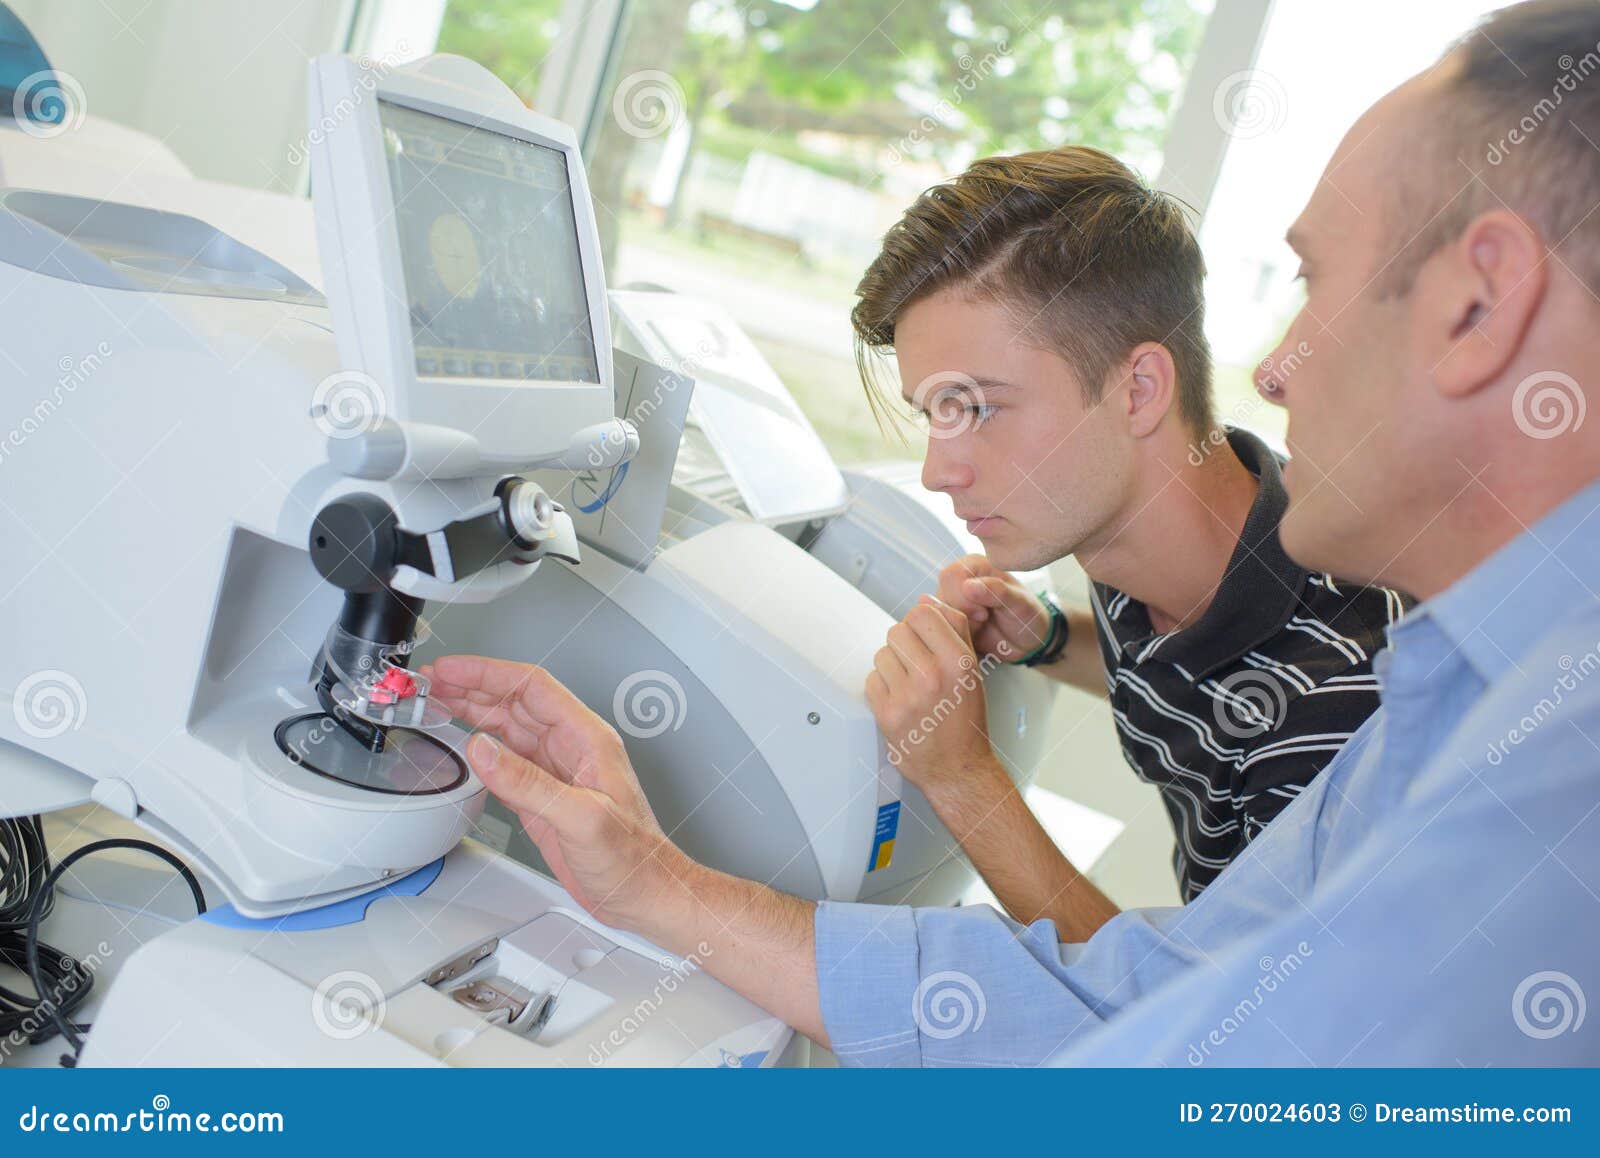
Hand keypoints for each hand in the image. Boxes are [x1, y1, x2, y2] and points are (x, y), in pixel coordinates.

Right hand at [422, 655, 694, 935]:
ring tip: (437, 701)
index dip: (488, 673)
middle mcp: (571, 748)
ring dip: (472, 712)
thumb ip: (530, 784)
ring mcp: (556, 771)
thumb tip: (484, 751)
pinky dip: (480, 749)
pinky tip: (462, 744)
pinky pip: (507, 761)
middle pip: (515, 702)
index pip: (532, 687)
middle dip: (472, 686)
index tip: (451, 669)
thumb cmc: (633, 858)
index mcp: (587, 739)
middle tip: (431, 681)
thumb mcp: (582, 819)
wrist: (643, 895)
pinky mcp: (544, 796)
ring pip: (508, 728)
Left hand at [864, 597, 998, 794]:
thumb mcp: (972, 670)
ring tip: (909, 683)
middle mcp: (934, 676)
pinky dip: (882, 686)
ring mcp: (908, 696)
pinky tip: (899, 699)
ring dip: (891, 665)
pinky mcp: (887, 714)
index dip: (919, 621)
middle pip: (897, 630)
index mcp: (958, 661)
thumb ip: (953, 630)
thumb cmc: (964, 719)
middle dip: (904, 644)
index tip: (922, 634)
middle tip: (916, 664)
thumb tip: (927, 599)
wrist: (957, 768)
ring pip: (882, 654)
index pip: (922, 613)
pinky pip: (872, 679)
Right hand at [935, 554, 1049, 663]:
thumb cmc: (1028, 616)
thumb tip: (968, 585)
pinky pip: (939, 629)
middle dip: (961, 614)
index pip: (951, 576)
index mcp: (975, 565)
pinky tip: (973, 635)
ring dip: (958, 626)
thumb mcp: (1019, 603)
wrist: (1028, 641)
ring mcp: (951, 599)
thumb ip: (997, 591)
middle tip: (983, 620)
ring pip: (937, 614)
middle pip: (939, 595)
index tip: (984, 613)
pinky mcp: (948, 618)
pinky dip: (956, 636)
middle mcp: (958, 579)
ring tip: (981, 627)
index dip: (964, 598)